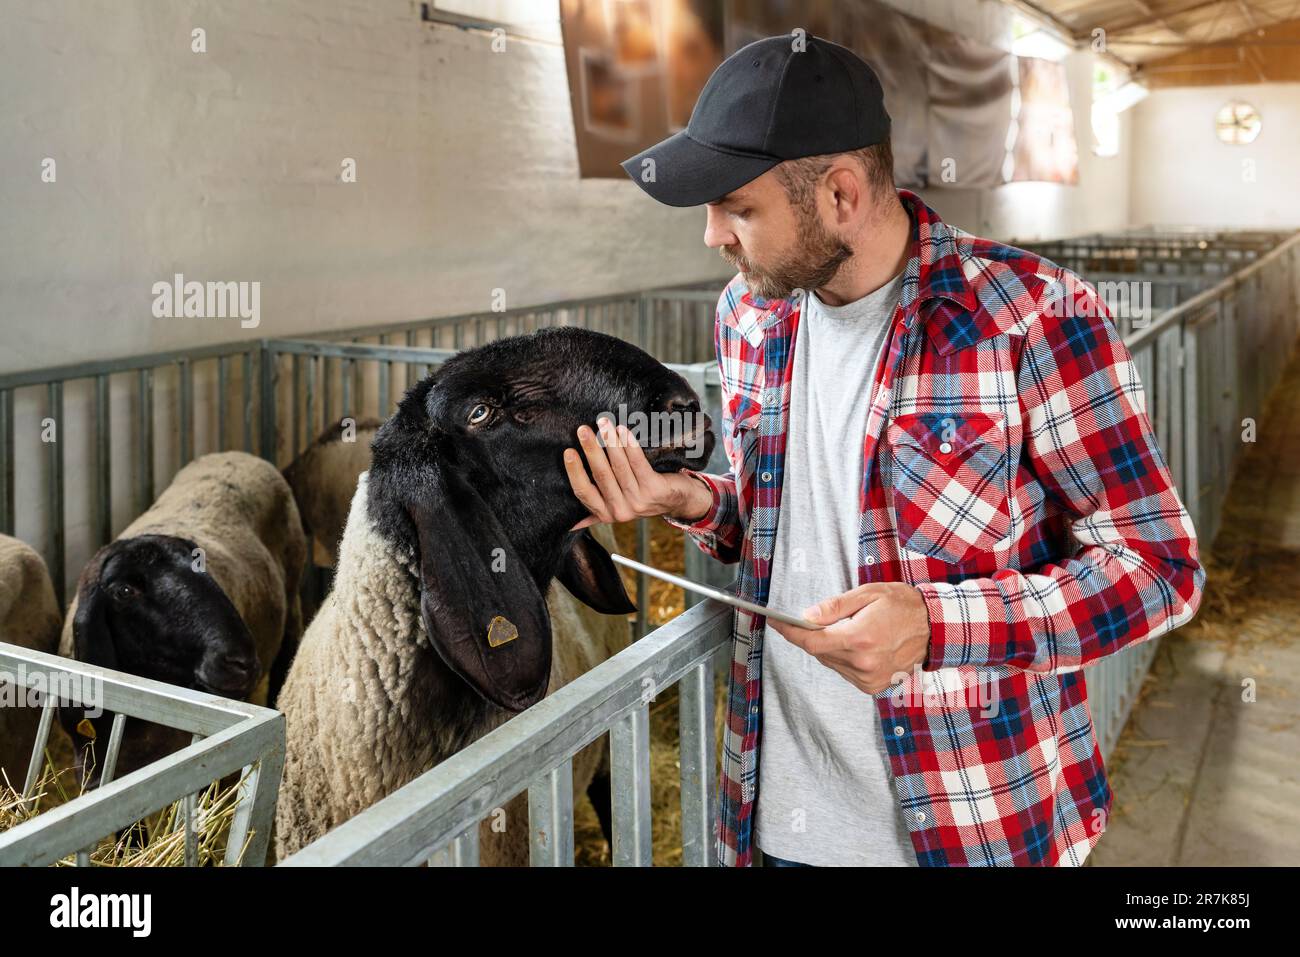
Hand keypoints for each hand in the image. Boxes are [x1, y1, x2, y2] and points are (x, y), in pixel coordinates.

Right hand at [563, 417, 711, 530]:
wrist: (677, 500)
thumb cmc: (642, 497)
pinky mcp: (654, 489)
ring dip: (610, 441)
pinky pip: (638, 462)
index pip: (583, 491)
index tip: (568, 451)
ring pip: (619, 466)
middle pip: (601, 475)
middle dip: (591, 449)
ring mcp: (638, 501)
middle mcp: (620, 511)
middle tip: (582, 429)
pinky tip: (622, 430)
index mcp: (606, 514)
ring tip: (603, 423)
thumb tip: (570, 524)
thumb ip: (595, 513)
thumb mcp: (617, 508)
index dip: (574, 471)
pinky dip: (629, 444)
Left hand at [769, 583, 931, 694]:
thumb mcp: (867, 595)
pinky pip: (845, 671)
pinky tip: (860, 645)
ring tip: (852, 630)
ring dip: (831, 647)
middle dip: (813, 635)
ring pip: (831, 663)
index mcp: (860, 638)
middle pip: (820, 653)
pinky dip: (843, 658)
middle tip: (822, 618)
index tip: (776, 622)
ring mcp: (869, 678)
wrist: (935, 628)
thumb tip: (806, 617)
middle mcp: (863, 663)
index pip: (812, 642)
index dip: (790, 632)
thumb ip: (834, 608)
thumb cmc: (903, 605)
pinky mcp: (874, 686)